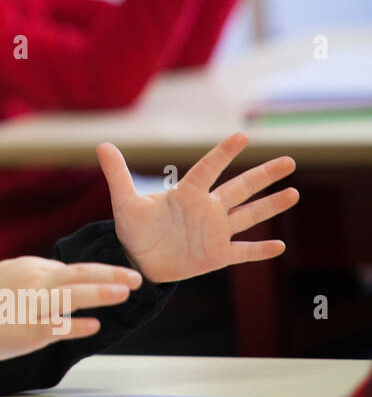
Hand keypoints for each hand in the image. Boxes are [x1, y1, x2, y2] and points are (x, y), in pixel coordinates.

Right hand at [0, 256, 142, 366]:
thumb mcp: (9, 275)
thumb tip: (65, 275)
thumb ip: (37, 275)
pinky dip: (75, 326)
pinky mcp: (27, 331)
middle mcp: (32, 283)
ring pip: (69, 296)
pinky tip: (94, 326)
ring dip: (98, 294)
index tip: (119, 279)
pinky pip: (55, 327)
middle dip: (109, 275)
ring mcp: (30, 306)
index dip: (98, 275)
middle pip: (77, 275)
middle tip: (135, 277)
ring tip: (123, 293)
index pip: (71, 270)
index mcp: (30, 268)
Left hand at [97, 132, 298, 284]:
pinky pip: (242, 251)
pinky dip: (259, 250)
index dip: (223, 153)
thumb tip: (102, 144)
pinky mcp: (216, 255)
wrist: (137, 260)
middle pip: (240, 188)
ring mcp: (214, 232)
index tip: (242, 136)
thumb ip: (118, 174)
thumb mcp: (124, 202)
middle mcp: (206, 209)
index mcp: (186, 193)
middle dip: (263, 175)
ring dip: (270, 206)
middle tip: (289, 161)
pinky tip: (279, 245)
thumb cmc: (133, 229)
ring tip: (293, 193)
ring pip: (248, 215)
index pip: (208, 168)